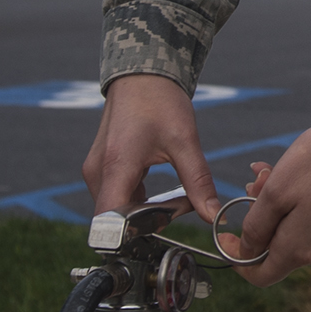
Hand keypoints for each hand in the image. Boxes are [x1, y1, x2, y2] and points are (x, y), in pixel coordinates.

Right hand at [83, 75, 219, 223]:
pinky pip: (116, 197)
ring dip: (143, 213)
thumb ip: (199, 182)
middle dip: (146, 224)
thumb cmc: (160, 101)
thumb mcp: (185, 142)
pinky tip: (159, 191)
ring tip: (174, 198)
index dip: (133, 236)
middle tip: (179, 209)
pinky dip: (137, 201)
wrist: (142, 74)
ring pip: (115, 210)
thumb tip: (214, 216)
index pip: (110, 223)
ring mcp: (97, 170)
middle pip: (115, 220)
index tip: (161, 232)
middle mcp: (98, 172)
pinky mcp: (101, 167)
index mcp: (115, 166)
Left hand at [218, 124, 310, 286]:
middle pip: (276, 251)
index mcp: (299, 251)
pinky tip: (296, 177)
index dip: (238, 258)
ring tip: (273, 173)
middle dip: (260, 220)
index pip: (261, 276)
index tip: (227, 235)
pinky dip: (297, 207)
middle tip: (255, 182)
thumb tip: (247, 252)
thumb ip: (256, 228)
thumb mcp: (275, 192)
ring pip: (293, 235)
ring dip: (277, 208)